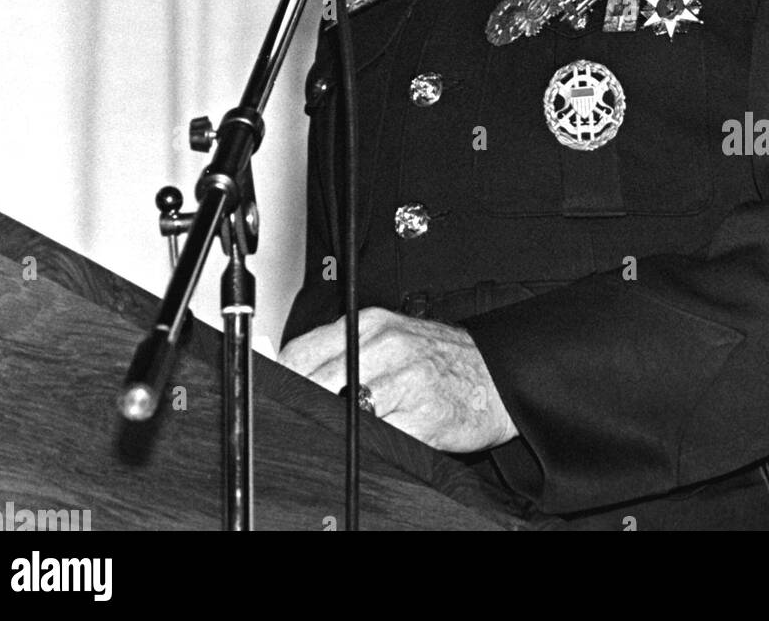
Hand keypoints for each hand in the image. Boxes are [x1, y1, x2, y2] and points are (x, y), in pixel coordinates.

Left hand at [278, 306, 517, 452]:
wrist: (496, 376)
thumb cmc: (438, 360)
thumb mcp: (387, 340)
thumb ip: (340, 352)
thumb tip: (287, 372)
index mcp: (371, 325)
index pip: (303, 351)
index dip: (281, 377)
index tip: (272, 394)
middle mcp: (386, 346)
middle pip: (317, 383)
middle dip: (304, 405)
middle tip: (296, 420)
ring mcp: (404, 380)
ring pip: (345, 411)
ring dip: (336, 424)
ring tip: (339, 427)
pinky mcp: (421, 417)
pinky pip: (378, 436)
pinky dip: (368, 443)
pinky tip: (373, 437)